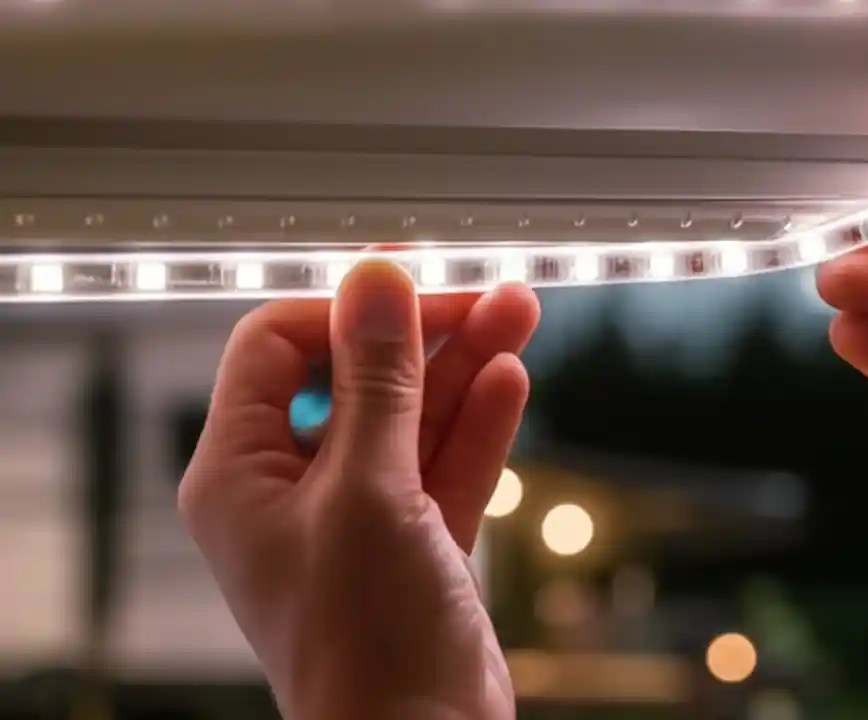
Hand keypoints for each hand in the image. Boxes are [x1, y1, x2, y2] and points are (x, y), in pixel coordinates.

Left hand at [179, 260, 539, 719]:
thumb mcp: (368, 490)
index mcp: (240, 473)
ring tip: (519, 314)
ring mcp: (359, 516)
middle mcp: (293, 488)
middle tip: (489, 294)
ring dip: (464, 368)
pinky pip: (444, 464)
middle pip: (356, 379)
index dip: (342, 312)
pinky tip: (509, 380)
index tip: (409, 287)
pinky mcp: (416, 543)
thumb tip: (374, 281)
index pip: (277, 351)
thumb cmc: (365, 639)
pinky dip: (477, 424)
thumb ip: (376, 382)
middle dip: (423, 335)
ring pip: (412, 418)